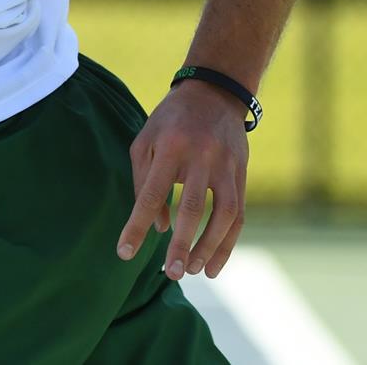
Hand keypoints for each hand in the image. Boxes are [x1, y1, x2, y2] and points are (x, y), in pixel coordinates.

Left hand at [117, 80, 249, 280]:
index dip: (137, 225)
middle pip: (193, 208)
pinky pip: (238, 215)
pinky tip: (214, 265)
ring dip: (209, 248)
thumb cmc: (170, 121)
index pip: (152, 193)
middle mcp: (201, 157)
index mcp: (170, 147)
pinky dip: (227, 243)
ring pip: (223, 215)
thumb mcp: (146, 140)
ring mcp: (226, 166)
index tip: (125, 253)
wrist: (214, 93)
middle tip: (171, 273)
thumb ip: (144, 183)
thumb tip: (156, 227)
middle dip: (181, 245)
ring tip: (193, 271)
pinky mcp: (241, 174)